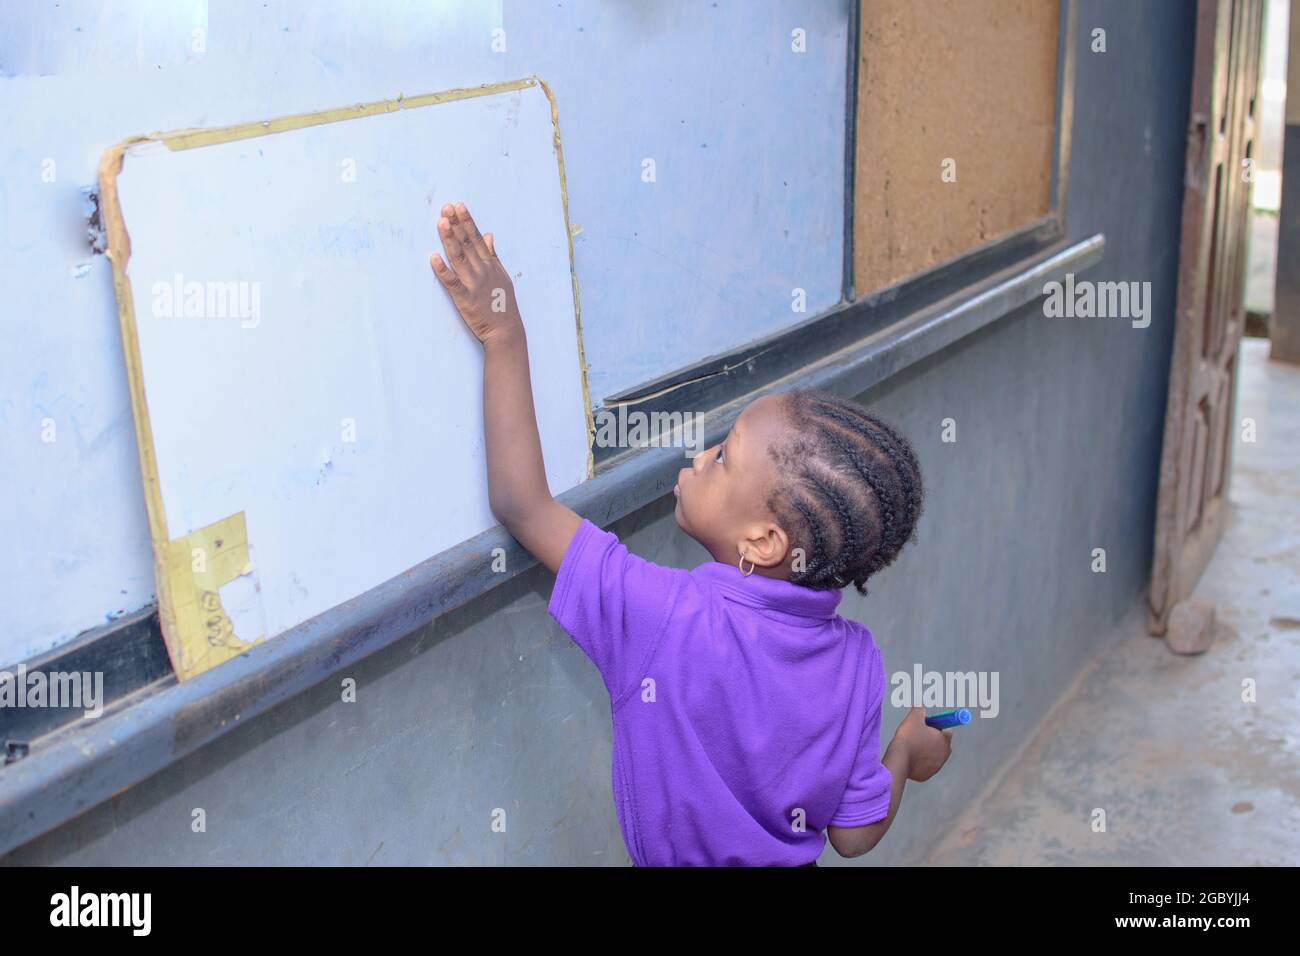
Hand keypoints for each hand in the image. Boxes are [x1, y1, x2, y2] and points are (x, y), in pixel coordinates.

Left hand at [429, 202, 520, 344]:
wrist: (506, 331)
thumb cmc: (503, 304)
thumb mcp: (502, 276)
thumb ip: (493, 254)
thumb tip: (488, 235)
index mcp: (490, 264)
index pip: (476, 238)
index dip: (467, 221)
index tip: (458, 206)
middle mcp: (482, 270)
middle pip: (467, 243)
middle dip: (456, 224)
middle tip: (446, 207)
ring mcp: (474, 284)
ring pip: (459, 258)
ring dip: (450, 239)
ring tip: (441, 222)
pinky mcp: (465, 299)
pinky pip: (452, 282)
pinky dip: (442, 270)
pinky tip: (433, 258)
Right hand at [891, 707, 952, 781]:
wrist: (899, 759)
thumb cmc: (908, 739)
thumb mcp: (914, 717)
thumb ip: (920, 710)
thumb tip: (921, 707)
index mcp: (945, 740)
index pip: (947, 730)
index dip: (936, 726)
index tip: (928, 725)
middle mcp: (945, 754)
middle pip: (941, 743)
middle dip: (932, 739)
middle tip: (918, 735)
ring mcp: (937, 766)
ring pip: (933, 755)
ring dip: (926, 751)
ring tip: (913, 746)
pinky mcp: (927, 774)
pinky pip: (925, 765)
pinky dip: (920, 761)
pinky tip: (911, 756)